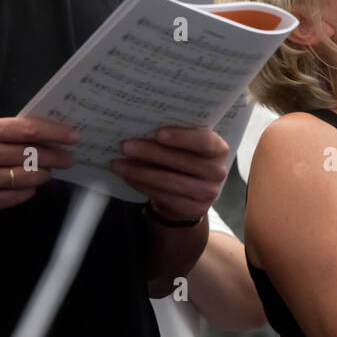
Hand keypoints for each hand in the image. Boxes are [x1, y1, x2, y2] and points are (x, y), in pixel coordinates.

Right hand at [0, 117, 78, 217]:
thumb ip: (6, 132)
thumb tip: (45, 133)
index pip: (28, 130)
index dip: (55, 133)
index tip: (74, 136)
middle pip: (33, 155)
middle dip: (56, 157)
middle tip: (68, 158)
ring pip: (30, 177)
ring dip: (44, 174)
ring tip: (47, 171)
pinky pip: (20, 196)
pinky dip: (29, 190)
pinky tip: (28, 185)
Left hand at [111, 126, 228, 222]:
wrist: (191, 191)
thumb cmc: (185, 158)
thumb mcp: (187, 144)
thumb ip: (175, 135)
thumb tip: (142, 127)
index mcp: (219, 149)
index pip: (204, 142)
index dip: (182, 138)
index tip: (157, 133)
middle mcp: (217, 171)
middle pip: (182, 161)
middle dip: (150, 153)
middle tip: (125, 146)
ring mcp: (208, 193)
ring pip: (169, 181)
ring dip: (139, 171)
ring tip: (118, 163)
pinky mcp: (194, 209)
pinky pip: (163, 196)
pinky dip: (141, 185)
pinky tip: (128, 176)